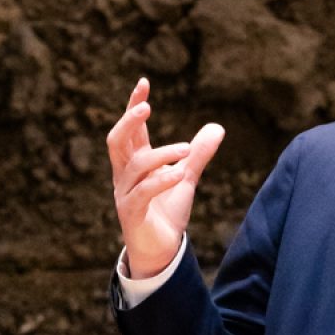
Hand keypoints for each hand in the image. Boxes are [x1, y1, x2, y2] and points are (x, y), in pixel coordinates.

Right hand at [106, 78, 224, 278]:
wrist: (161, 252)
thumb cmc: (166, 214)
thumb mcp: (186, 179)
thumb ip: (198, 155)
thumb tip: (217, 127)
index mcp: (134, 164)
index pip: (130, 130)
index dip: (133, 106)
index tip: (143, 83)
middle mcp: (124, 176)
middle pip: (117, 141)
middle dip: (129, 120)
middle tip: (146, 106)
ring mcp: (125, 194)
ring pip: (135, 165)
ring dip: (161, 153)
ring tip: (186, 149)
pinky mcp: (132, 213)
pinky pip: (143, 191)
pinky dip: (161, 180)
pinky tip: (178, 173)